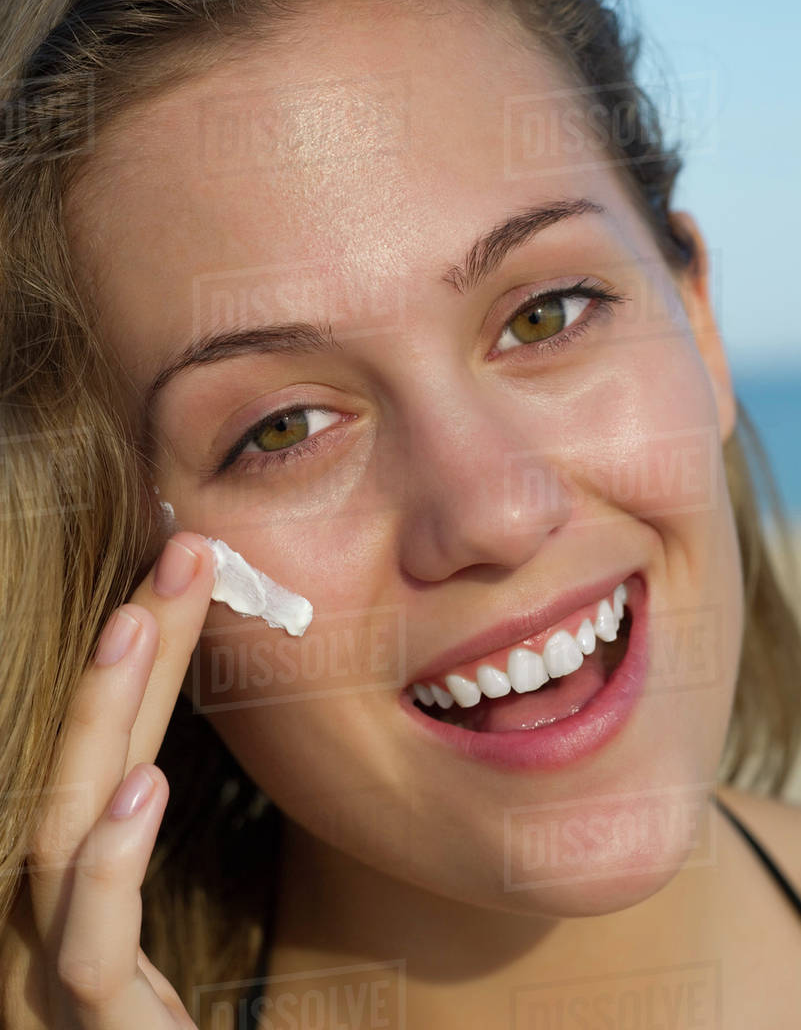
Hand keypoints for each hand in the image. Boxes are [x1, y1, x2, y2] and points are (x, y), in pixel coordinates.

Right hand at [13, 531, 215, 1027]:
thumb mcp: (151, 921)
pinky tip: (140, 789)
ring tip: (134, 623)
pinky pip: (87, 948)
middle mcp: (39, 919)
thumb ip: (138, 839)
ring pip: (58, 832)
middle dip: (125, 651)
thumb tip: (163, 742)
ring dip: (97, 717)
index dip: (145, 651)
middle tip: (179, 552)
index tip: (190, 566)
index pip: (110, 746)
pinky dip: (105, 865)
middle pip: (75, 762)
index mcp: (70, 882)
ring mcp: (48, 978)